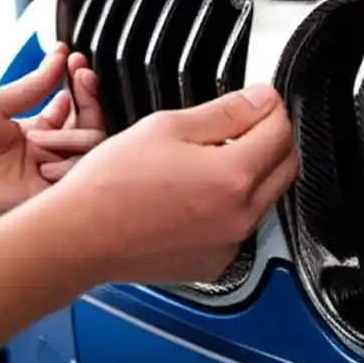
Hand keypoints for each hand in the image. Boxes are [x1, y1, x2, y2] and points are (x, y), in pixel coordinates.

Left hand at [0, 44, 106, 227]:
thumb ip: (33, 85)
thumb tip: (59, 55)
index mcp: (34, 130)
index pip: (73, 107)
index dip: (80, 84)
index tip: (76, 61)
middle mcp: (46, 152)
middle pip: (90, 125)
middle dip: (89, 98)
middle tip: (81, 76)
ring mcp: (48, 174)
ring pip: (92, 149)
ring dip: (72, 134)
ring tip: (38, 136)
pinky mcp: (46, 197)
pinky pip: (79, 177)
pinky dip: (68, 163)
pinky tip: (42, 162)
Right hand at [41, 84, 297, 284]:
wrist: (79, 237)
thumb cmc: (111, 185)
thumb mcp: (167, 127)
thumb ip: (225, 112)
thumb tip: (262, 100)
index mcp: (234, 176)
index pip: (281, 131)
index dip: (272, 108)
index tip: (260, 100)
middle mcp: (241, 215)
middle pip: (285, 166)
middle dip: (273, 139)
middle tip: (244, 125)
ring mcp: (231, 243)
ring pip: (265, 197)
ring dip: (253, 174)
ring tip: (209, 161)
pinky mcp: (217, 262)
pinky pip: (241, 227)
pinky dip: (232, 208)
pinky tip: (198, 197)